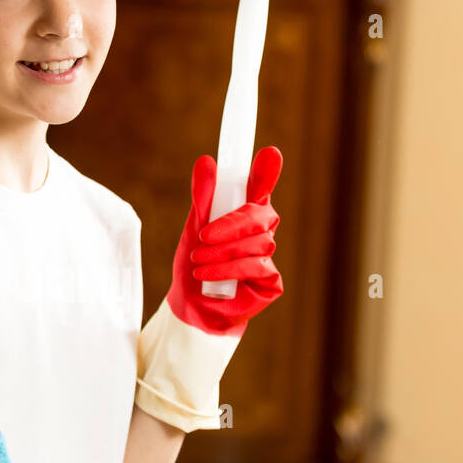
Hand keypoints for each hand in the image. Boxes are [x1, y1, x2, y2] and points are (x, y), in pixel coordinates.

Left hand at [167, 146, 283, 335]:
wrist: (191, 308)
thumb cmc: (194, 266)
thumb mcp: (194, 228)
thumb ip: (203, 198)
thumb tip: (206, 162)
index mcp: (244, 213)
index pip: (260, 186)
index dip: (267, 172)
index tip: (269, 153)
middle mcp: (260, 231)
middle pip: (260, 215)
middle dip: (231, 224)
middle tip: (204, 234)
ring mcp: (267, 255)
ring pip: (256, 243)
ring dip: (223, 251)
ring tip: (198, 260)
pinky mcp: (271, 280)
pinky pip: (255, 267)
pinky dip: (229, 269)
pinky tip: (207, 275)